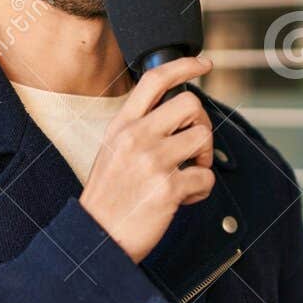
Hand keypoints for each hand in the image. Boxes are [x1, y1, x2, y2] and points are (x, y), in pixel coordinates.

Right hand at [79, 54, 214, 263]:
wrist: (96, 239)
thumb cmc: (109, 198)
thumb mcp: (112, 152)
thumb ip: (138, 130)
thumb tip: (178, 118)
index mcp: (122, 125)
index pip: (154, 79)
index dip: (184, 65)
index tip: (203, 64)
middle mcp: (136, 137)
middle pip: (190, 103)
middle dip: (203, 124)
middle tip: (195, 147)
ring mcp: (152, 162)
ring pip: (203, 138)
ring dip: (205, 159)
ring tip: (189, 175)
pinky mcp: (167, 188)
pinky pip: (205, 177)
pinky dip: (201, 190)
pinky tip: (184, 199)